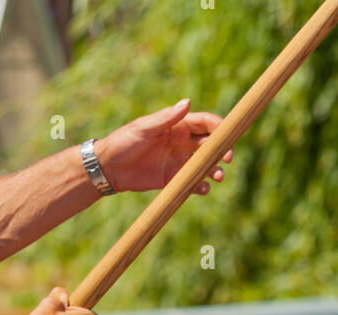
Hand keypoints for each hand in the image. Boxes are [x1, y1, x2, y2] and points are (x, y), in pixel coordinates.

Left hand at [93, 100, 233, 194]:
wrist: (110, 167)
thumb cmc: (124, 141)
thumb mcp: (144, 128)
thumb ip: (166, 118)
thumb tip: (187, 102)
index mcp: (177, 126)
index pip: (204, 124)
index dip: (219, 127)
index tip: (228, 135)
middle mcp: (182, 143)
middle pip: (210, 145)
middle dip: (222, 151)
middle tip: (228, 159)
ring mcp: (179, 162)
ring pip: (205, 165)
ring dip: (214, 170)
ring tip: (217, 177)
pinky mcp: (174, 179)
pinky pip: (193, 183)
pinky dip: (201, 186)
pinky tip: (202, 188)